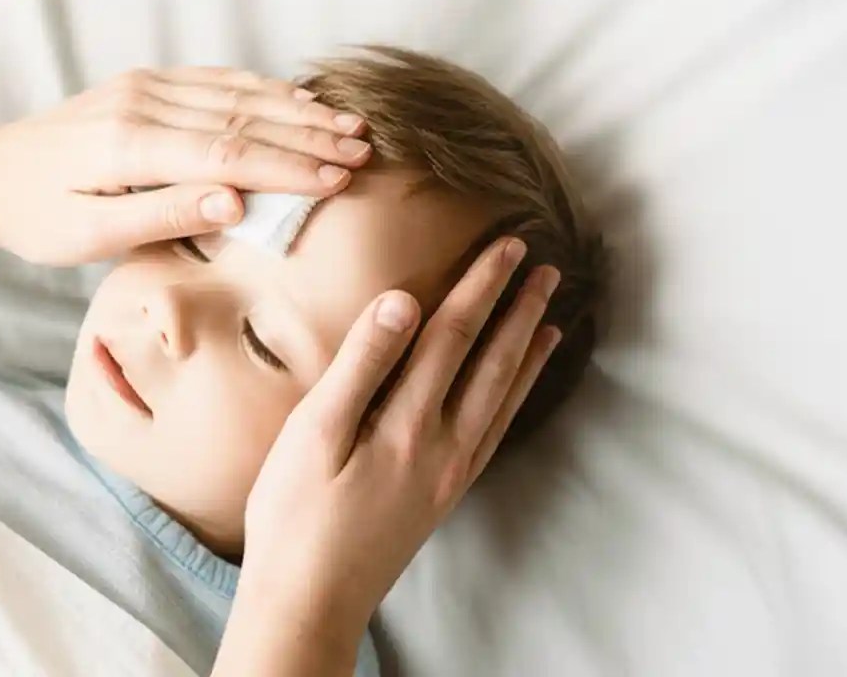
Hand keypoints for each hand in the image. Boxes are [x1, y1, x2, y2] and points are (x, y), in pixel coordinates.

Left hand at [0, 67, 371, 264]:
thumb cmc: (37, 218)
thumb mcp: (90, 236)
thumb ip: (164, 215)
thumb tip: (235, 204)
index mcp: (129, 145)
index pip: (229, 154)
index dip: (289, 169)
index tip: (340, 180)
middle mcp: (141, 103)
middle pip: (242, 117)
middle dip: (308, 137)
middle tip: (363, 154)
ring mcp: (143, 86)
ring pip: (235, 93)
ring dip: (295, 111)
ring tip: (348, 127)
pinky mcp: (143, 84)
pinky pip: (214, 81)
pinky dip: (261, 91)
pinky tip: (296, 102)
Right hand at [216, 238, 560, 675]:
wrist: (309, 599)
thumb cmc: (296, 516)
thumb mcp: (315, 434)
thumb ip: (361, 365)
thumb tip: (402, 302)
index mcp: (407, 423)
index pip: (452, 335)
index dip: (480, 286)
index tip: (506, 246)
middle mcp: (442, 446)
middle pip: (489, 361)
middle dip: (518, 310)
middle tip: (544, 267)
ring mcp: (449, 474)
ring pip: (502, 398)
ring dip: (527, 352)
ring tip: (550, 319)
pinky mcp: (444, 495)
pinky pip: (494, 434)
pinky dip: (513, 401)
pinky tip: (514, 388)